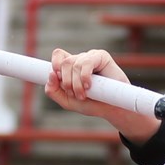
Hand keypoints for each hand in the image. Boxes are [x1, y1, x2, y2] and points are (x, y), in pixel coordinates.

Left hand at [45, 48, 160, 142]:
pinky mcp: (101, 56)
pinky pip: (86, 62)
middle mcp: (80, 59)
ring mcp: (91, 57)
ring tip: (84, 94)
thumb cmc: (92, 104)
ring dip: (75, 83)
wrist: (113, 108)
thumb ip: (53, 91)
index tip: (57, 79)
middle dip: (66, 82)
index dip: (55, 65)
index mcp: (72, 67)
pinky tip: (89, 86)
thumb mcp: (67, 101)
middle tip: (75, 95)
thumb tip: (50, 74)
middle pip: (64, 62)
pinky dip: (84, 76)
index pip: (58, 56)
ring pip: (73, 63)